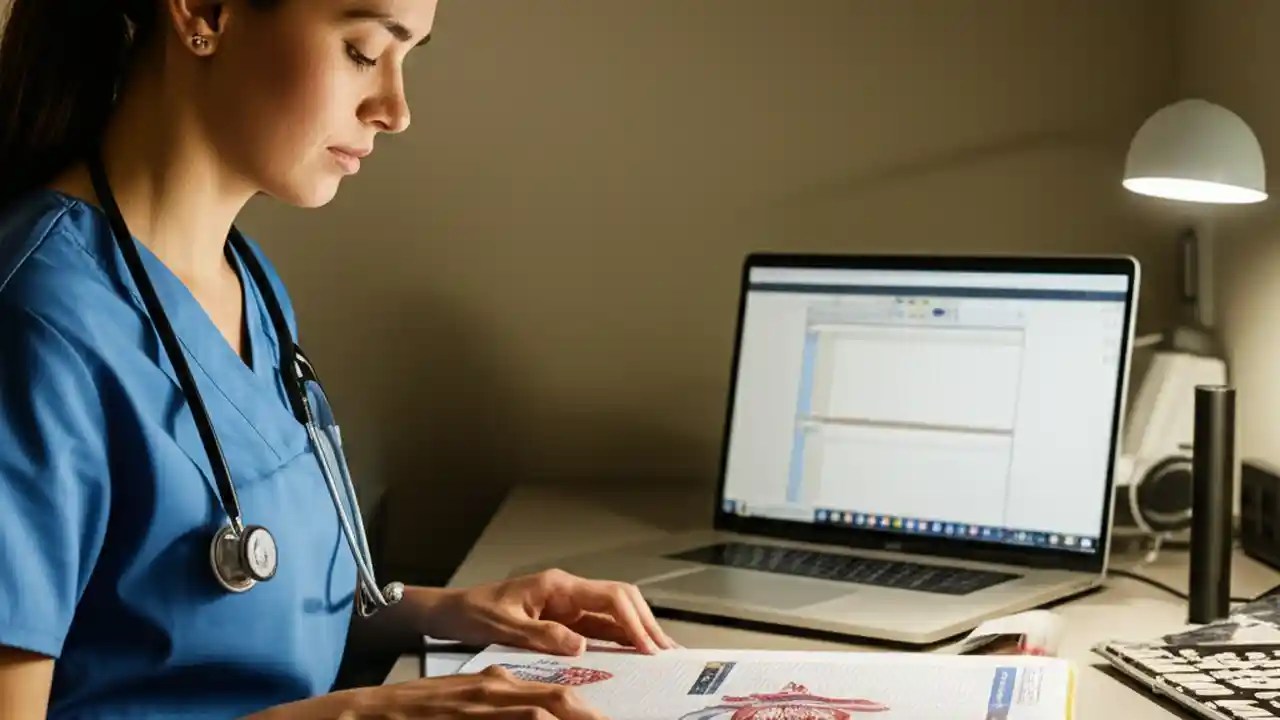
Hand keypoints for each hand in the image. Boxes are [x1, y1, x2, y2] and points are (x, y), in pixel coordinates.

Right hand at [250, 666, 605, 719]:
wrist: (361, 712)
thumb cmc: (411, 711)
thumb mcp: (462, 701)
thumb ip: (499, 703)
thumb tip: (540, 713)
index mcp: (497, 684)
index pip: (557, 694)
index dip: (588, 710)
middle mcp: (493, 692)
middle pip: (558, 702)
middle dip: (590, 716)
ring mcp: (478, 709)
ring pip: (538, 716)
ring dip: (569, 719)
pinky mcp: (462, 718)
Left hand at [428, 569, 678, 655]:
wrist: (449, 612)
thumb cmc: (471, 612)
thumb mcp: (503, 626)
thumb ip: (542, 635)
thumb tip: (581, 646)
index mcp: (557, 585)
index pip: (609, 596)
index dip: (634, 620)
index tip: (648, 645)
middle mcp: (567, 591)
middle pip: (620, 601)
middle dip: (645, 624)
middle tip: (665, 652)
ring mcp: (567, 605)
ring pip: (613, 614)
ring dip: (637, 632)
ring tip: (658, 654)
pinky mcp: (562, 620)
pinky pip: (598, 628)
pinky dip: (618, 641)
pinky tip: (632, 655)